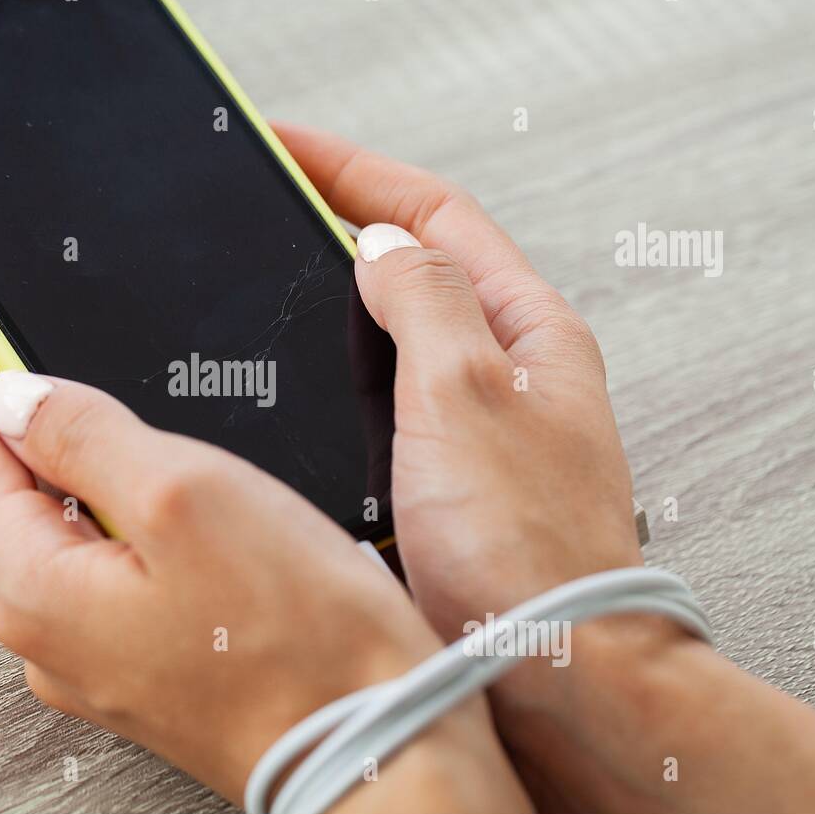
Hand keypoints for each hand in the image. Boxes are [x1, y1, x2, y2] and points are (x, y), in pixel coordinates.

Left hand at [0, 293, 530, 811]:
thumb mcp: (185, 497)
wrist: (373, 753)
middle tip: (10, 324)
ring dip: (47, 446)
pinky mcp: (137, 655)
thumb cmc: (301, 646)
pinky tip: (135, 473)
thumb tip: (14, 394)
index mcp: (32, 585)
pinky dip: (93, 498)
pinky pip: (89, 557)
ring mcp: (89, 649)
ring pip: (41, 520)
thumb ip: (83, 434)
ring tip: (75, 382)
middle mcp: (43, 627)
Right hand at [276, 123, 814, 813]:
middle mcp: (503, 370)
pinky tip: (298, 385)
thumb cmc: (527, 546)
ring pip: (392, 334)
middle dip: (341, 220)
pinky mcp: (437, 482)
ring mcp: (470, 426)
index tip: (282, 145)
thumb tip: (383, 238)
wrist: (545, 669)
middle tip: (269, 198)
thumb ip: (426, 301)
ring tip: (274, 273)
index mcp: (525, 329)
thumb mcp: (465, 393)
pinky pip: (378, 403)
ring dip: (337, 298)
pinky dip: (336, 377)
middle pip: (415, 263)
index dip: (352, 169)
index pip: (433, 212)